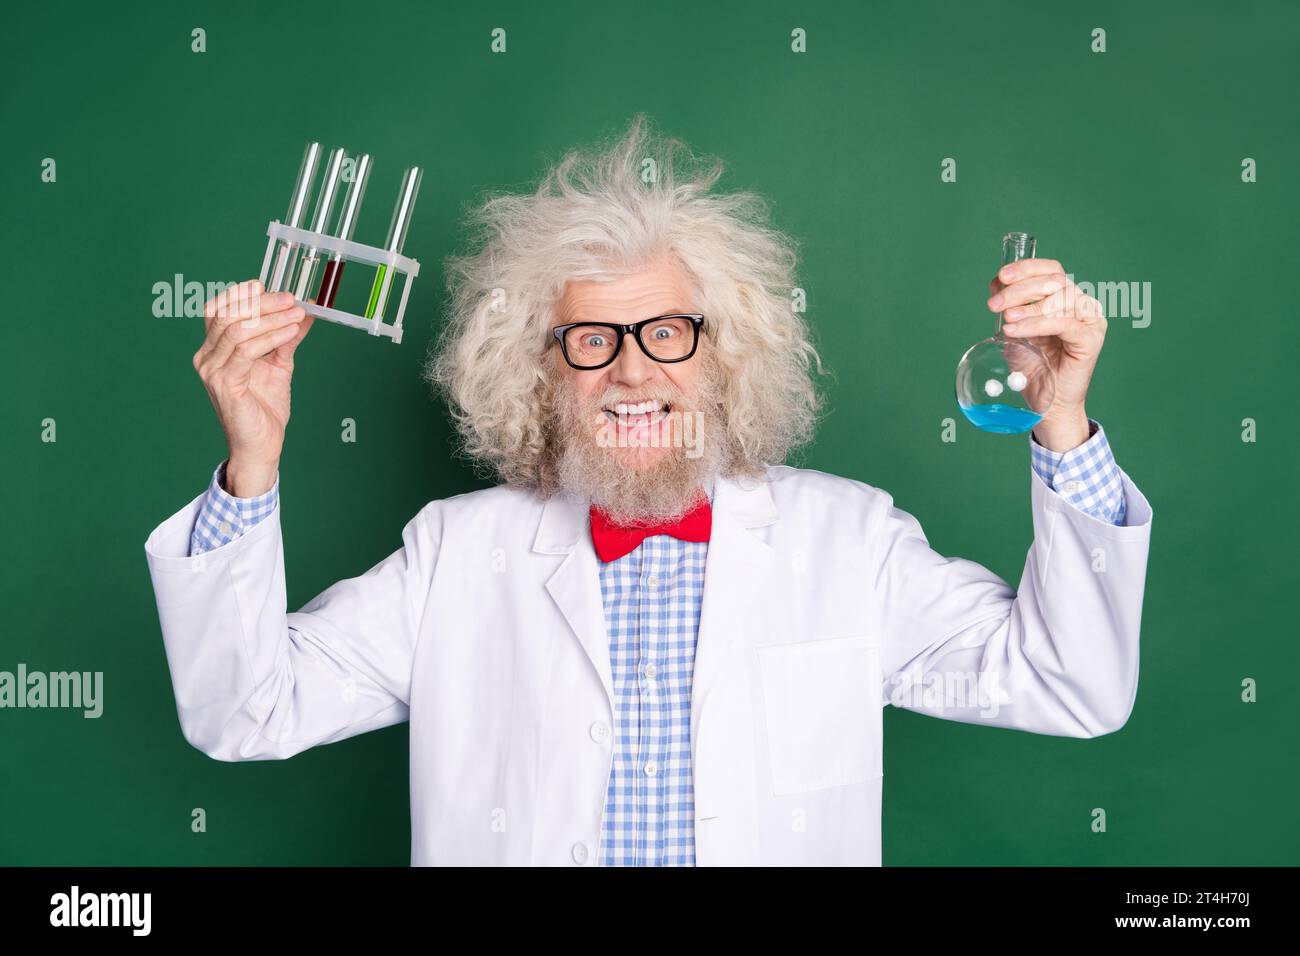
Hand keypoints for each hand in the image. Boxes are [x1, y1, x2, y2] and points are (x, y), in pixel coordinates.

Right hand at [192, 279, 314, 495]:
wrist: (262, 445)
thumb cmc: (265, 409)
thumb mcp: (279, 364)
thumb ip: (287, 337)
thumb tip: (304, 312)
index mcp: (214, 349)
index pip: (218, 310)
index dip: (240, 294)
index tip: (266, 285)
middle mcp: (207, 357)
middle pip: (228, 315)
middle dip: (262, 303)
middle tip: (291, 299)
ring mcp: (212, 371)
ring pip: (237, 329)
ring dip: (271, 318)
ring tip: (297, 314)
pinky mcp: (225, 384)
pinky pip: (246, 351)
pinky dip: (271, 337)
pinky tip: (290, 333)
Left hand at [987, 257, 1105, 450]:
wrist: (1046, 402)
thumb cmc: (1033, 366)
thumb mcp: (1015, 329)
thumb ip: (1009, 305)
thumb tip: (997, 282)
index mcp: (1067, 297)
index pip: (1051, 270)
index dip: (1027, 268)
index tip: (1001, 276)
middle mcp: (1083, 304)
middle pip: (1054, 281)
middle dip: (1020, 289)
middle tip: (994, 305)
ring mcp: (1090, 321)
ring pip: (1060, 299)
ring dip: (1027, 307)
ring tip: (1005, 319)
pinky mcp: (1091, 339)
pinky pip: (1064, 324)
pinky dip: (1036, 324)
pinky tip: (1014, 331)